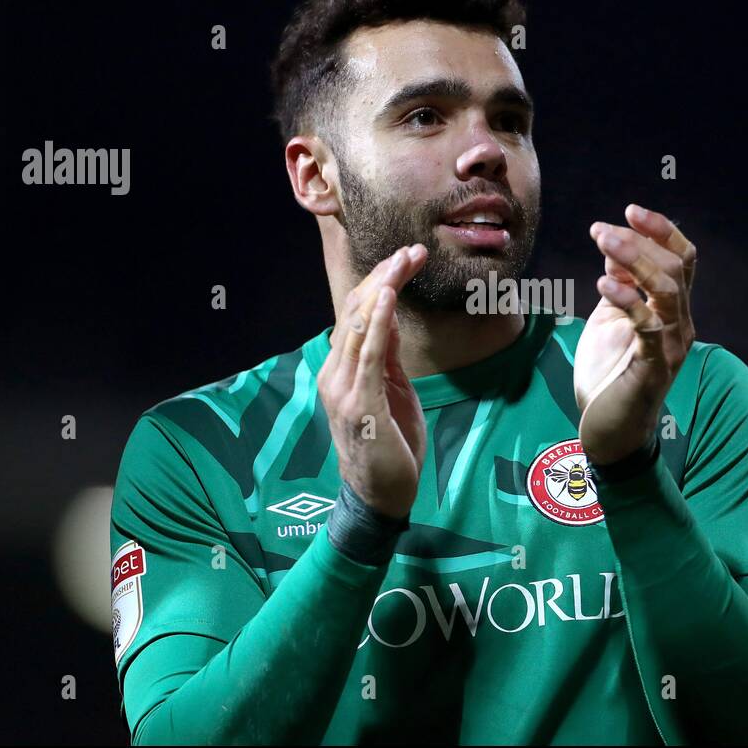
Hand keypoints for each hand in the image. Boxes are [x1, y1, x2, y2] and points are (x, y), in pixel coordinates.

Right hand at [317, 244, 427, 517]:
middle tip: (413, 251)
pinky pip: (369, 354)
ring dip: (384, 288)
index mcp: (341, 370)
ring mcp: (343, 388)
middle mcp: (334, 374)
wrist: (381, 496)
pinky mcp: (360, 403)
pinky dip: (378, 321)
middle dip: (385, 276)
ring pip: (360, 326)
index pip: (358, 315)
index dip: (381, 282)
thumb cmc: (389, 446)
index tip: (408, 258)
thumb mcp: (392, 392)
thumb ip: (388, 358)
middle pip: (357, 312)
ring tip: (403, 261)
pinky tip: (387, 296)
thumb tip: (393, 321)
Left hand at [574, 205, 696, 464]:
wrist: (610, 429)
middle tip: (602, 229)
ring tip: (604, 243)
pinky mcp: (655, 368)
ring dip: (637, 262)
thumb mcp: (609, 320)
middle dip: (640, 242)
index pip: (682, 260)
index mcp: (672, 311)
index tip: (631, 211)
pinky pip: (649, 327)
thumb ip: (619, 286)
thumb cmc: (609, 374)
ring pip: (670, 292)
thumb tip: (615, 250)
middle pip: (676, 269)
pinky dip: (629, 301)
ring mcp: (671, 347)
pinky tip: (604, 285)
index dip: (662, 231)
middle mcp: (680, 325)